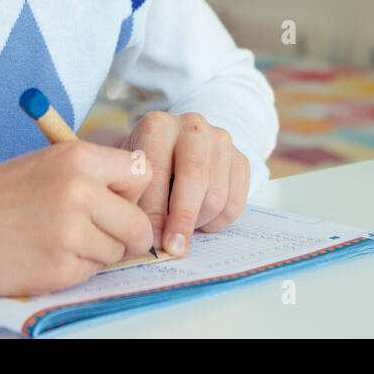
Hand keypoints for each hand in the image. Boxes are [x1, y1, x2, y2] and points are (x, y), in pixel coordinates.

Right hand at [0, 141, 153, 296]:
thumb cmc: (1, 192)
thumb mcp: (50, 161)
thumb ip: (95, 175)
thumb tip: (138, 200)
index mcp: (79, 158)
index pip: (143, 174)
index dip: (133, 192)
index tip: (118, 200)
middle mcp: (80, 192)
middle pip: (139, 225)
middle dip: (127, 235)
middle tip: (103, 234)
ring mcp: (70, 233)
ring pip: (116, 253)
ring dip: (96, 252)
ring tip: (58, 238)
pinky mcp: (59, 269)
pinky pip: (91, 274)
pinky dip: (74, 269)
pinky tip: (46, 254)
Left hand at [122, 111, 249, 256]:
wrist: (178, 143)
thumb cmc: (148, 164)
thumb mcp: (133, 174)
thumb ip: (136, 201)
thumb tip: (151, 242)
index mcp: (158, 126)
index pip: (158, 172)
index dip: (154, 212)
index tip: (151, 241)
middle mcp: (192, 127)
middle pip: (195, 179)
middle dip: (183, 220)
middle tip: (174, 248)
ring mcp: (221, 140)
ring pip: (218, 195)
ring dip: (199, 222)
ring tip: (182, 227)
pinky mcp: (240, 157)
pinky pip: (237, 202)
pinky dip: (219, 221)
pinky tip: (201, 220)